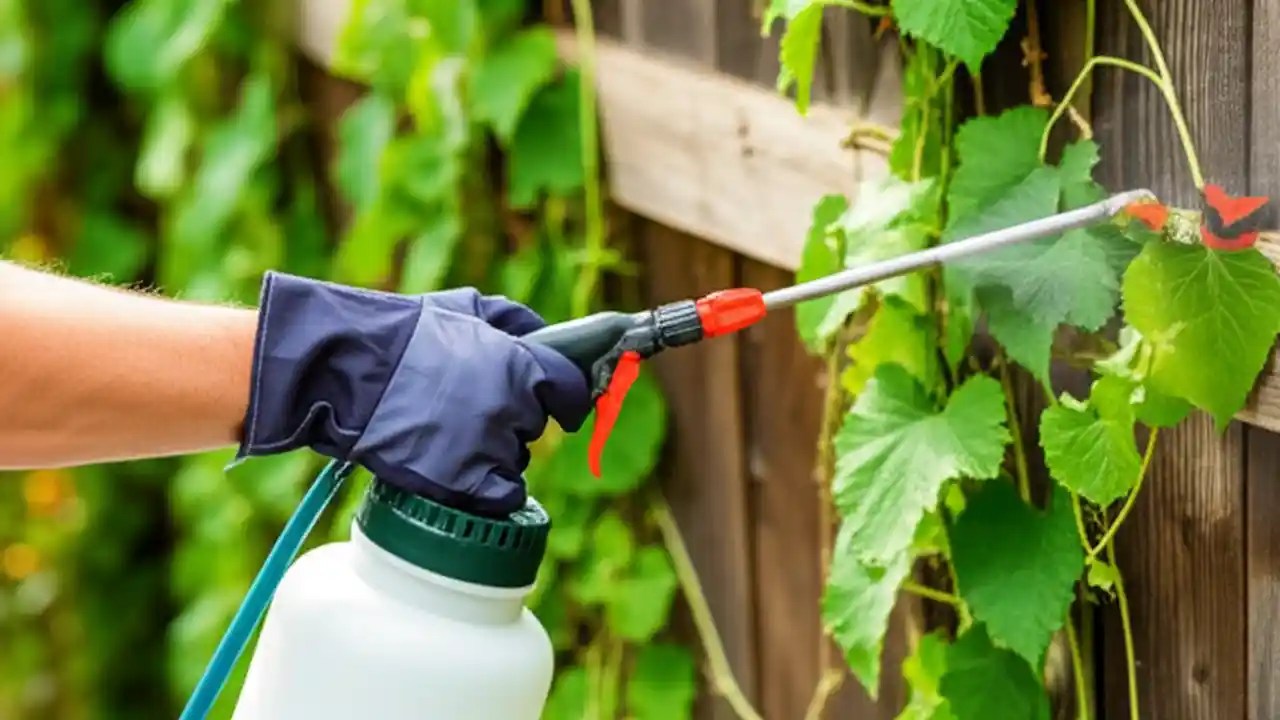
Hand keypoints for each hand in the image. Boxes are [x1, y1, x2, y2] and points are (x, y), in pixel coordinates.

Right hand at [236, 272, 590, 515]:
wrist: (349, 370)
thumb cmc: (404, 335)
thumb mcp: (465, 308)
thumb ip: (514, 319)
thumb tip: (543, 334)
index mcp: (521, 365)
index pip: (570, 389)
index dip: (566, 397)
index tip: (562, 404)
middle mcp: (513, 408)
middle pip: (535, 425)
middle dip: (514, 418)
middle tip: (474, 407)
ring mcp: (489, 448)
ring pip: (515, 460)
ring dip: (496, 452)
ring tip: (452, 432)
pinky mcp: (464, 482)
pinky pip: (501, 497)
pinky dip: (490, 490)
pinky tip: (466, 473)